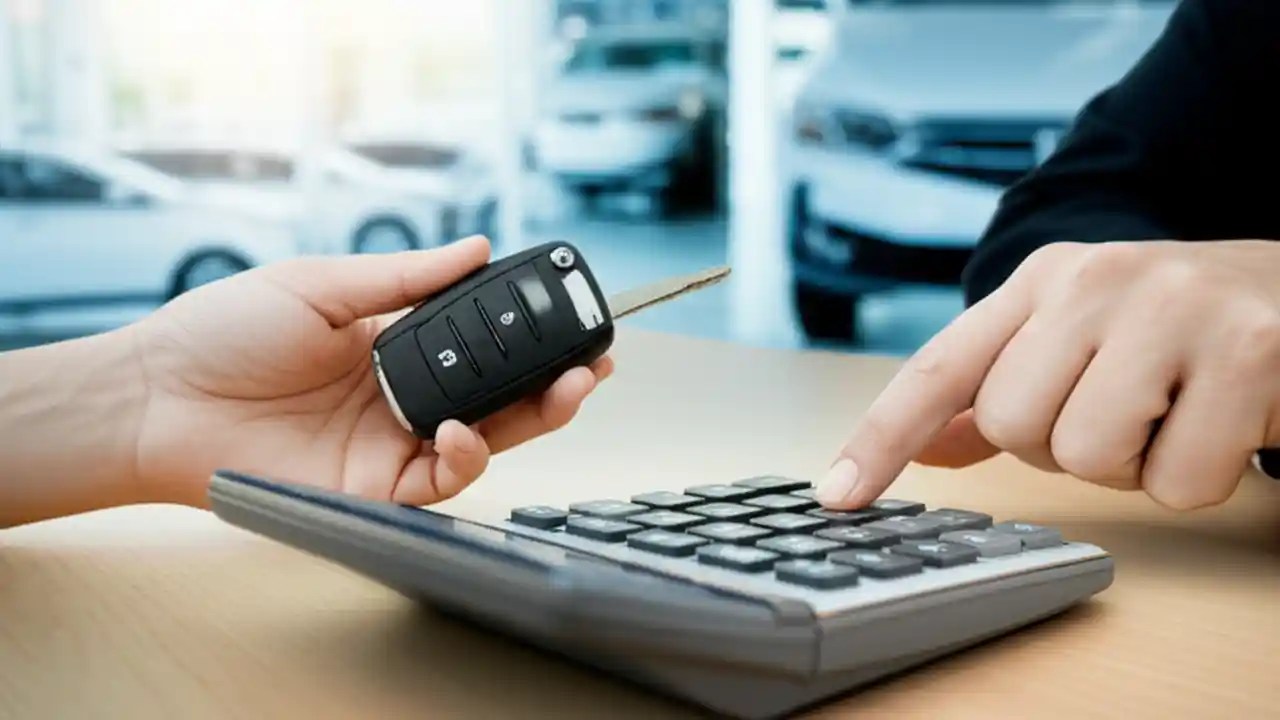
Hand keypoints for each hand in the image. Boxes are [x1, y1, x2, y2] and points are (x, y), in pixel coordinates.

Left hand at [129, 236, 611, 507]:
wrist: (156, 398)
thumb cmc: (221, 332)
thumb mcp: (321, 284)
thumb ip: (404, 276)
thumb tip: (475, 247)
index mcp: (392, 341)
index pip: (480, 338)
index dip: (527, 331)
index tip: (568, 310)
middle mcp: (402, 395)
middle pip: (499, 393)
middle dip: (555, 380)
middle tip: (595, 360)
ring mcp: (391, 442)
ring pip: (487, 439)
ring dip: (535, 418)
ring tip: (566, 388)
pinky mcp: (373, 487)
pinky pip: (440, 480)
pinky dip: (464, 459)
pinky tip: (460, 432)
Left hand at [818, 240, 1279, 510]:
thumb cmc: (1174, 329)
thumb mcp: (1078, 339)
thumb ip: (999, 388)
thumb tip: (928, 443)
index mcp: (1041, 279)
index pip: (939, 367)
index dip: (880, 436)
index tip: (838, 495)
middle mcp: (1094, 280)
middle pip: (1012, 425)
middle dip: (1063, 445)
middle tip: (1122, 408)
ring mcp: (1173, 308)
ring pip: (1088, 456)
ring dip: (1131, 463)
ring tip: (1171, 410)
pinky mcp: (1248, 351)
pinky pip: (1177, 481)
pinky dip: (1196, 476)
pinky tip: (1219, 421)